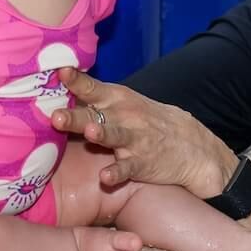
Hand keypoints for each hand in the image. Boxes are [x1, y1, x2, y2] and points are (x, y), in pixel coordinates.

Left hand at [51, 68, 231, 195]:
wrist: (193, 148)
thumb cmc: (149, 122)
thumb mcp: (127, 104)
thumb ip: (96, 100)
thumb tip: (56, 91)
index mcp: (118, 99)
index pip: (93, 88)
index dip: (76, 81)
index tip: (60, 72)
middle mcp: (125, 117)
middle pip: (95, 115)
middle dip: (76, 116)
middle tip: (56, 116)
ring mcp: (134, 141)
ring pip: (114, 137)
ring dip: (102, 135)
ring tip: (91, 133)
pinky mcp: (142, 164)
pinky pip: (127, 169)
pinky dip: (117, 173)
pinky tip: (106, 178)